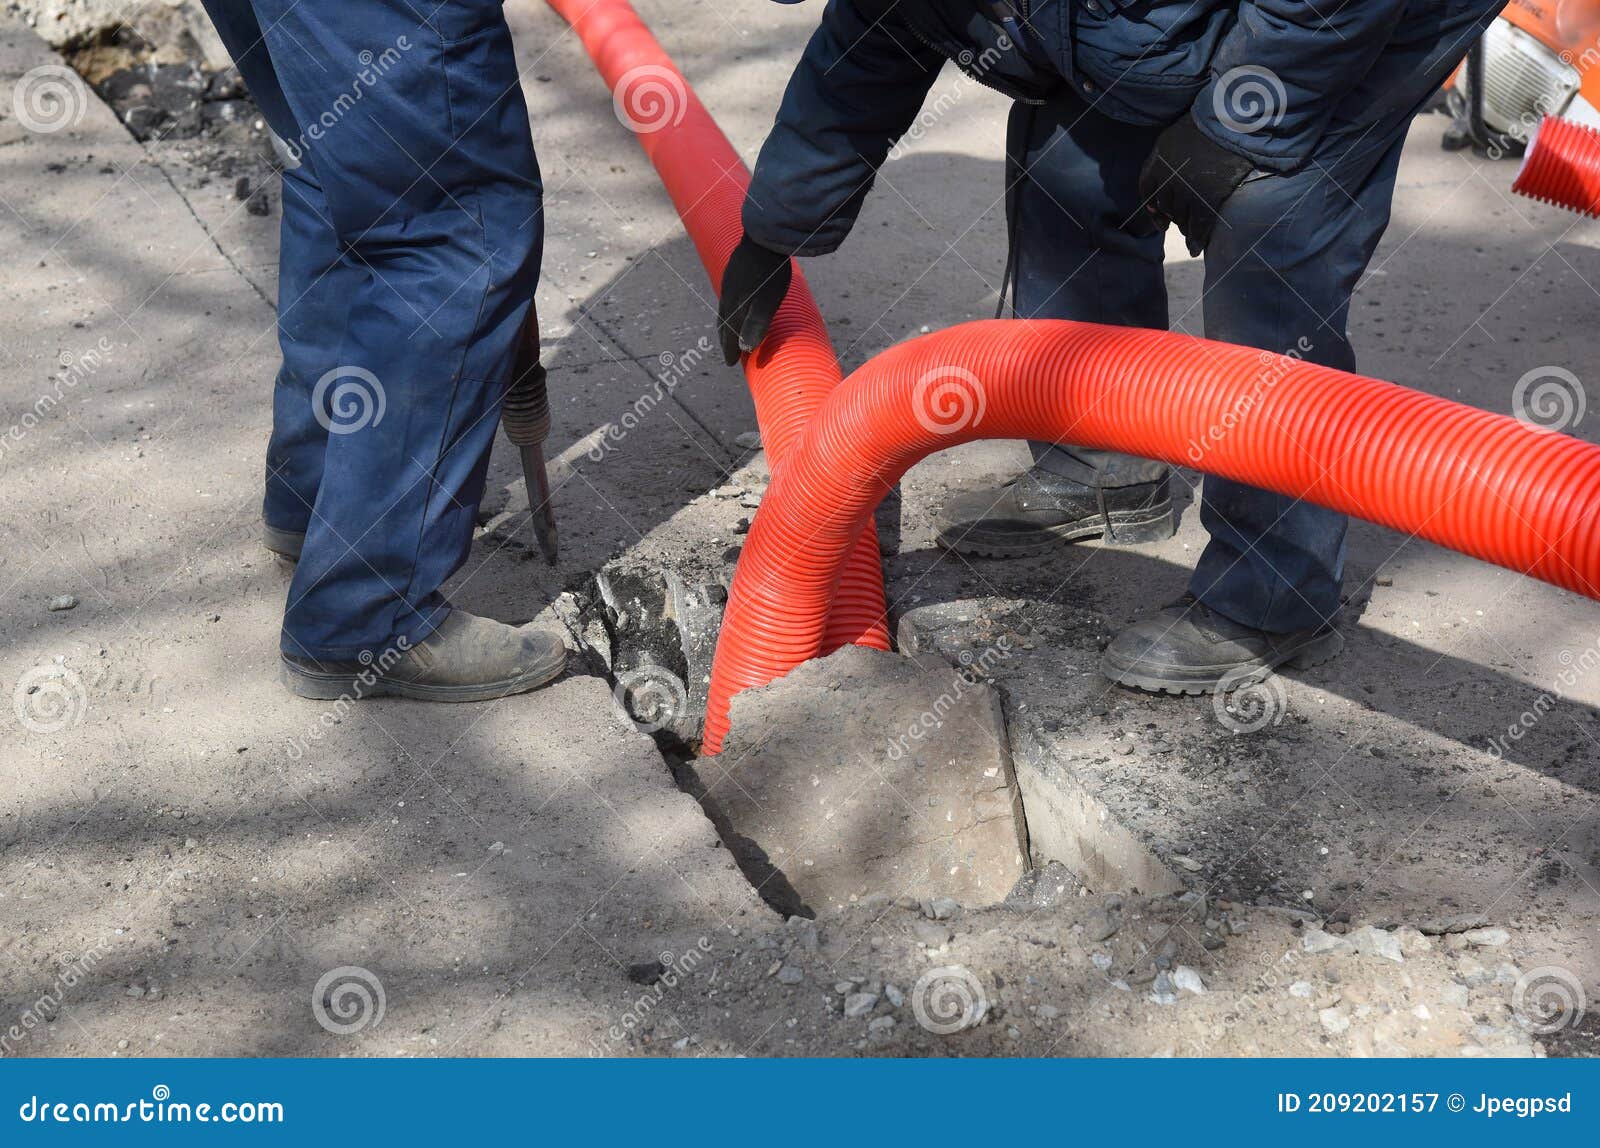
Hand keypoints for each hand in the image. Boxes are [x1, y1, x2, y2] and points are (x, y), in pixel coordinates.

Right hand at [717, 235, 792, 364]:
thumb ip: (756, 324)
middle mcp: (728, 297)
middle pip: (724, 324)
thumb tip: (745, 348)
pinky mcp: (735, 271)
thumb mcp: (767, 302)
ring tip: (731, 331)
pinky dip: (731, 308)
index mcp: (735, 307)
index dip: (730, 350)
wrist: (764, 237)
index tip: (731, 363)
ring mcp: (730, 283)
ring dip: (727, 324)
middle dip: (726, 340)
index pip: (729, 334)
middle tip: (729, 352)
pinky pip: (729, 296)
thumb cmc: (769, 273)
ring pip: (725, 309)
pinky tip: (738, 302)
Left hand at [1137, 113, 1257, 256]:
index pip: (1146, 188)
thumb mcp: (1177, 136)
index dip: (1152, 206)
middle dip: (1172, 217)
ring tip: (1191, 236)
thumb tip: (1162, 183)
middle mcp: (1168, 176)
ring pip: (1181, 217)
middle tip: (1180, 225)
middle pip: (1165, 205)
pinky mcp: (1208, 197)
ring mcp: (1188, 189)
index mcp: (1158, 159)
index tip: (1158, 218)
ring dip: (1185, 228)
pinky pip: (1199, 223)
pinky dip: (1198, 238)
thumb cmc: (1210, 121)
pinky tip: (1198, 247)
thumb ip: (1166, 158)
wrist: (1235, 119)